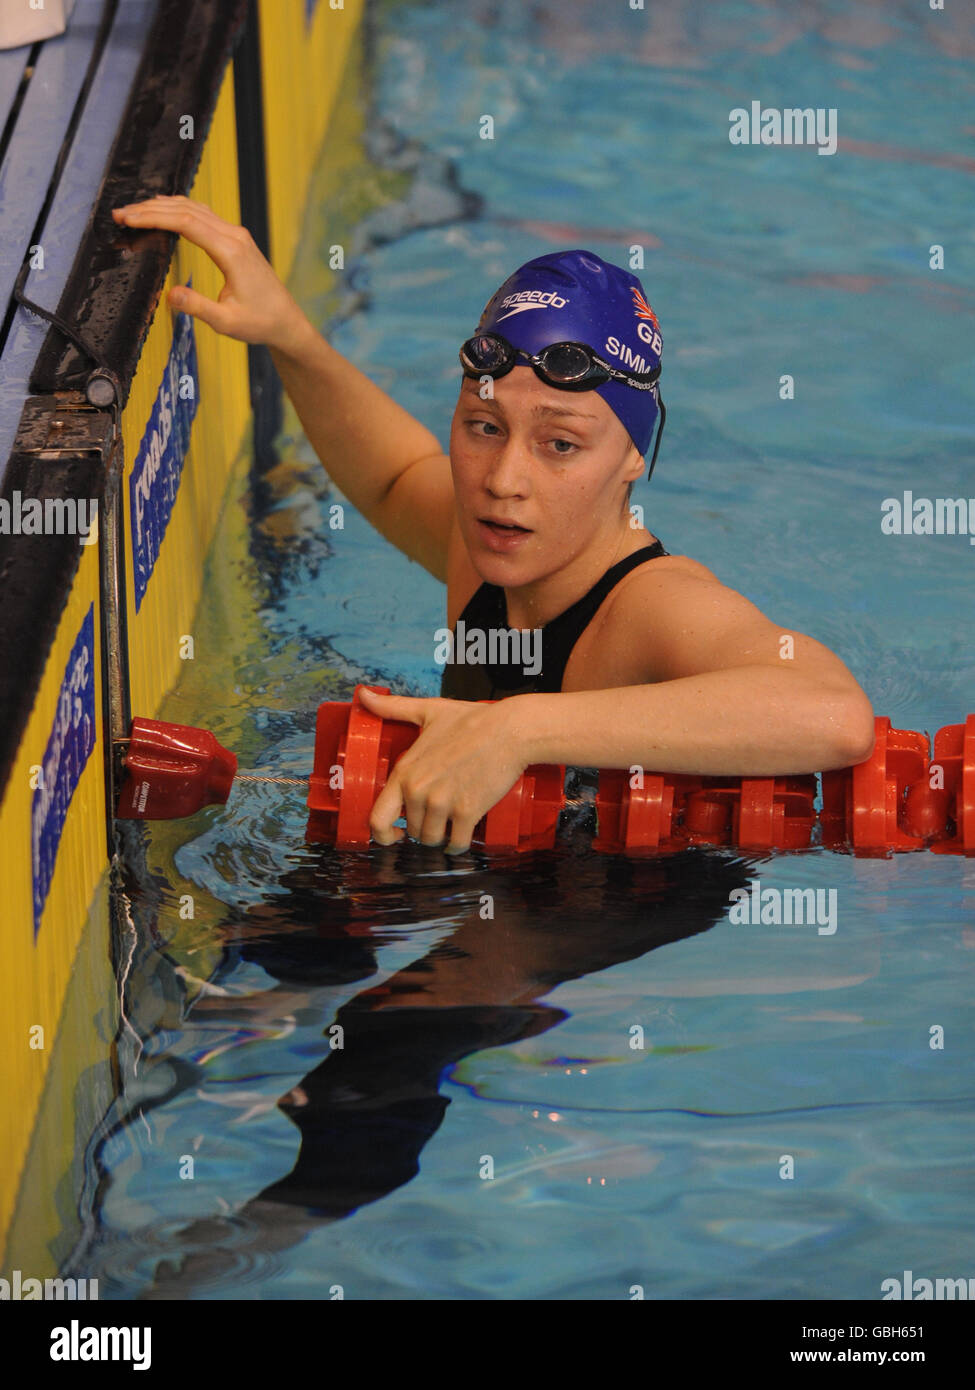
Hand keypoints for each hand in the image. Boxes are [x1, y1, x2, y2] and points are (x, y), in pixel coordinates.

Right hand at [111, 195, 311, 353]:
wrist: (286, 321)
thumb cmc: (260, 323)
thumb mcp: (226, 323)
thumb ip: (198, 307)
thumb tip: (170, 294)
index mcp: (230, 252)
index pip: (185, 222)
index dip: (152, 217)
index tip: (127, 219)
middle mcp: (234, 236)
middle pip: (186, 210)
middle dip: (150, 209)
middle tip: (121, 214)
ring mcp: (236, 235)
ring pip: (194, 209)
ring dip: (163, 206)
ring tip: (134, 212)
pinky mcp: (236, 239)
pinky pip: (203, 215)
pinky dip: (179, 210)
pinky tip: (163, 211)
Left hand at [358, 689, 528, 852]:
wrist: (510, 730)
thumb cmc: (471, 720)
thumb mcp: (427, 711)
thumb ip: (392, 708)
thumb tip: (363, 695)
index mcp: (404, 772)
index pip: (377, 819)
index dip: (383, 834)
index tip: (395, 834)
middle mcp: (418, 791)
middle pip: (411, 831)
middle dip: (423, 827)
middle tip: (437, 815)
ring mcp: (442, 803)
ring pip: (431, 840)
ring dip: (440, 836)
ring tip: (450, 822)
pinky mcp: (467, 812)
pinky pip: (455, 843)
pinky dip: (458, 845)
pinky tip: (461, 837)